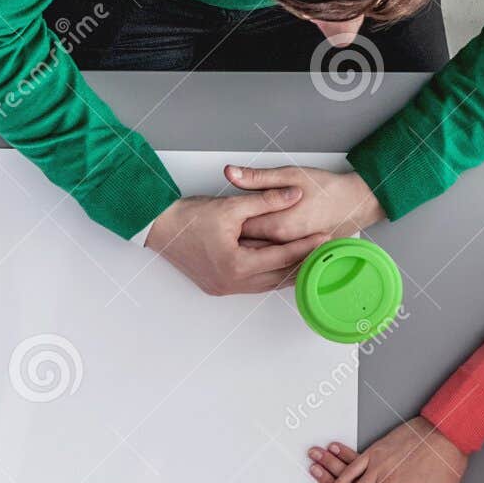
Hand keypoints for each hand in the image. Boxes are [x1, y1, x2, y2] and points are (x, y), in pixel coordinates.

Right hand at [144, 189, 328, 295]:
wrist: (158, 228)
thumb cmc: (187, 219)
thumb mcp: (231, 206)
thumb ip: (267, 200)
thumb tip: (294, 195)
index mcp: (235, 266)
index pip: (281, 257)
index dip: (306, 246)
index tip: (325, 238)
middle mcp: (230, 283)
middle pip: (277, 277)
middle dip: (302, 265)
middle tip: (325, 254)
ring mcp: (222, 287)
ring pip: (265, 284)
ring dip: (286, 273)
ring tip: (310, 261)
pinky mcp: (217, 285)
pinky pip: (252, 284)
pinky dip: (269, 274)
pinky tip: (281, 266)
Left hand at [226, 166, 385, 244]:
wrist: (356, 204)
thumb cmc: (326, 188)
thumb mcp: (290, 174)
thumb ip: (256, 178)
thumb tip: (230, 173)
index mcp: (276, 225)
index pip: (237, 228)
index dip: (228, 220)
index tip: (223, 212)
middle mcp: (281, 245)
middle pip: (245, 245)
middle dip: (234, 235)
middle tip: (228, 224)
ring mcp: (290, 256)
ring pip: (257, 255)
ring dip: (246, 247)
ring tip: (239, 236)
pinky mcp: (297, 260)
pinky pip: (273, 261)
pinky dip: (263, 254)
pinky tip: (259, 246)